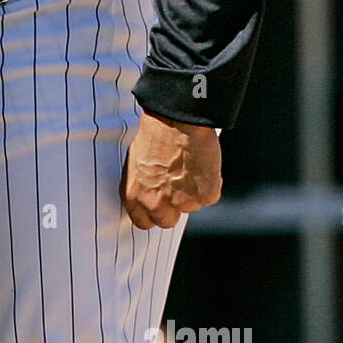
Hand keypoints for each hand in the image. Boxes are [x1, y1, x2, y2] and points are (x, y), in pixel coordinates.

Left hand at [120, 110, 220, 229]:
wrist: (176, 120)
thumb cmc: (155, 133)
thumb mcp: (136, 161)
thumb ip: (141, 185)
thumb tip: (147, 194)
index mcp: (134, 195)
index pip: (142, 222)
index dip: (151, 214)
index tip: (156, 208)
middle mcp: (156, 203)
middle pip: (166, 221)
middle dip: (172, 207)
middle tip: (175, 185)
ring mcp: (182, 202)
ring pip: (189, 207)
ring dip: (190, 193)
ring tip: (186, 166)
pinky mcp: (205, 196)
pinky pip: (208, 197)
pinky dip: (207, 184)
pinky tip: (200, 165)